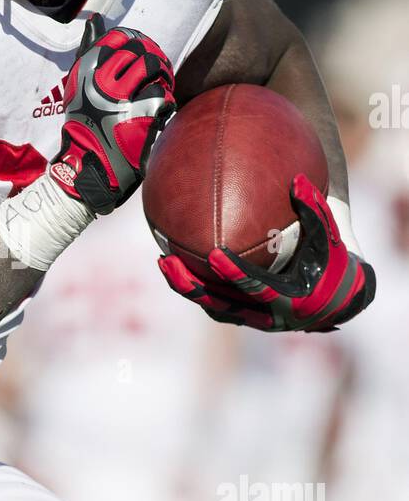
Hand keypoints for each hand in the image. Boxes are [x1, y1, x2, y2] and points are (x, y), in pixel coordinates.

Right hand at [50, 18, 175, 214]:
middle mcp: (100, 82)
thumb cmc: (84, 127)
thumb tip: (95, 20)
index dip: (136, 44)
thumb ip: (87, 53)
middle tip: (156, 76)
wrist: (87, 171)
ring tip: (158, 92)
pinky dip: (165, 105)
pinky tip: (157, 116)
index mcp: (85, 72)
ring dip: (161, 79)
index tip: (140, 57)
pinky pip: (163, 96)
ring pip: (153, 68)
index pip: (118, 38)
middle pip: (141, 51)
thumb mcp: (78, 87)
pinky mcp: (139, 118)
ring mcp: (120, 99)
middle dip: (153, 61)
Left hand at [158, 174, 375, 330]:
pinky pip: (216, 302)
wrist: (336, 300)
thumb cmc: (333, 263)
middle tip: (166, 260)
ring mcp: (253, 319)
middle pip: (221, 303)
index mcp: (290, 300)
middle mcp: (267, 315)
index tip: (214, 254)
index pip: (256, 287)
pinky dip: (198, 286)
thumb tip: (298, 180)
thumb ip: (315, 211)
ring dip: (188, 287)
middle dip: (192, 285)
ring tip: (164, 261)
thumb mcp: (329, 238)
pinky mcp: (244, 316)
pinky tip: (180, 262)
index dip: (234, 272)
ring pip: (213, 305)